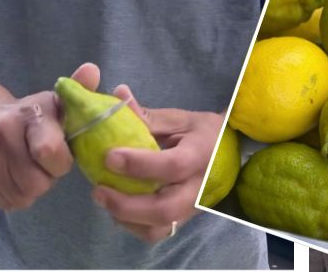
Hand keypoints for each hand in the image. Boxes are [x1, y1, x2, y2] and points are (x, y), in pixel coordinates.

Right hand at [0, 63, 97, 210]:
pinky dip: (13, 196)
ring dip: (29, 190)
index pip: (49, 152)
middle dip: (45, 180)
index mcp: (28, 115)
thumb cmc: (28, 114)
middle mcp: (1, 133)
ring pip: (19, 196)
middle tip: (43, 167)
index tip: (59, 156)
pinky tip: (14, 178)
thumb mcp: (55, 100)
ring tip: (29, 171)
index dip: (60, 162)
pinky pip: (3, 201)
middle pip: (34, 183)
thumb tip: (93, 70)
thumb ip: (78, 89)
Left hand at [89, 84, 223, 242]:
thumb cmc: (202, 133)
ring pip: (160, 227)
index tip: (109, 157)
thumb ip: (147, 115)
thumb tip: (117, 95)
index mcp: (200, 155)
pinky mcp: (183, 219)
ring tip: (104, 198)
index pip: (171, 166)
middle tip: (98, 189)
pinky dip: (133, 226)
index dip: (139, 165)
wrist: (229, 155)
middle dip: (126, 204)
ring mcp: (192, 208)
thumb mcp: (179, 119)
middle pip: (165, 209)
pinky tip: (117, 208)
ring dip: (127, 218)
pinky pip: (158, 233)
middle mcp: (198, 188)